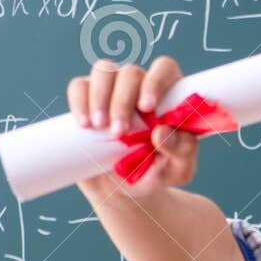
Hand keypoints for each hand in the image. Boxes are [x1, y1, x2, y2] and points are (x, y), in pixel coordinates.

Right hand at [69, 56, 196, 201]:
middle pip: (130, 72)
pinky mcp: (86, 101)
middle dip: (122, 100)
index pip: (164, 69)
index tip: (146, 107)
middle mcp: (140, 87)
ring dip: (99, 96)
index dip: (155, 81)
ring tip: (99, 126)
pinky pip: (79, 86)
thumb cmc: (158, 174)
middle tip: (119, 132)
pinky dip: (79, 99)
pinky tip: (83, 123)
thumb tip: (162, 131)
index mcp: (168, 96)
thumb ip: (182, 150)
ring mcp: (111, 90)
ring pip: (104, 71)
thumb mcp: (179, 169)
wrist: (124, 191)